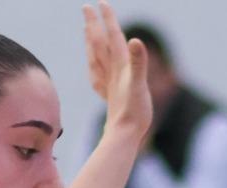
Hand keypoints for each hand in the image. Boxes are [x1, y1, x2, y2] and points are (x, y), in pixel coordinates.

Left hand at [85, 3, 151, 140]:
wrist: (124, 135)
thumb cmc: (134, 111)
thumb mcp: (139, 84)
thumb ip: (137, 62)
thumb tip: (134, 40)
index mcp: (120, 65)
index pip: (113, 36)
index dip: (108, 19)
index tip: (101, 2)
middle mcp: (112, 71)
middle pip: (100, 43)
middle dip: (93, 24)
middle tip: (86, 7)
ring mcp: (109, 83)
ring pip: (96, 57)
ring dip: (91, 42)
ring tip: (86, 30)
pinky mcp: (110, 95)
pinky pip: (98, 75)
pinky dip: (94, 65)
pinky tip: (93, 65)